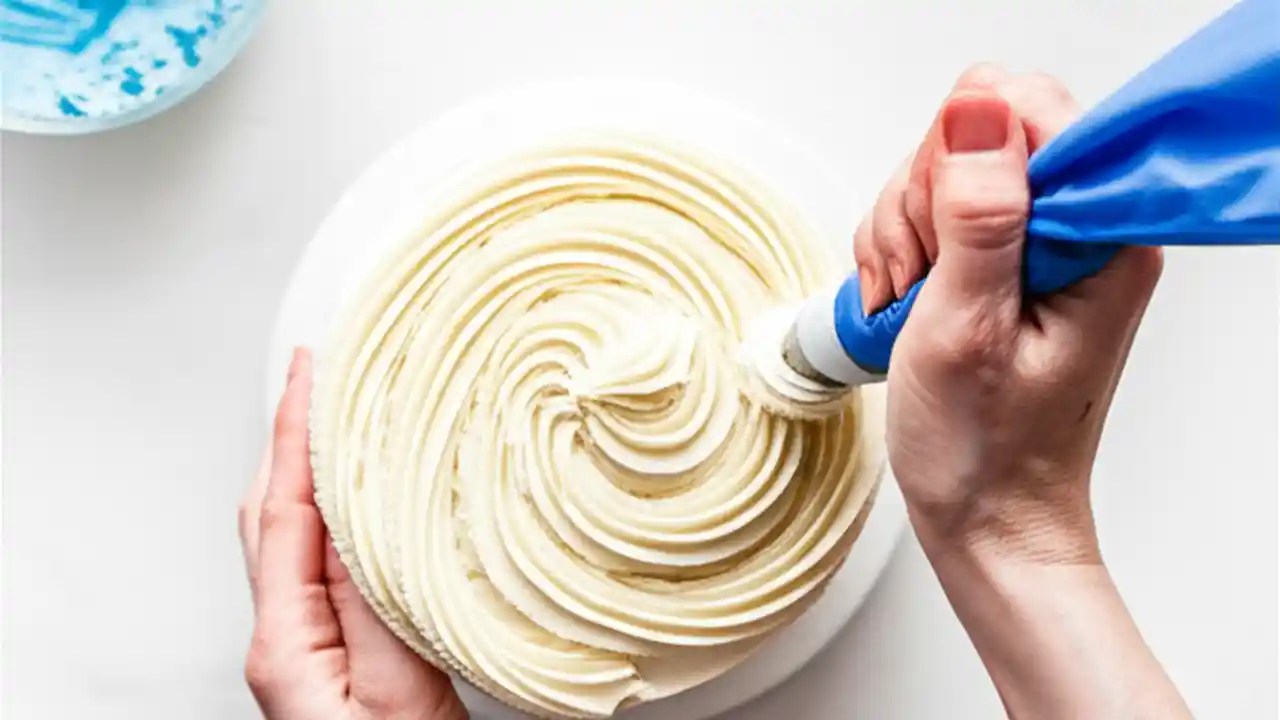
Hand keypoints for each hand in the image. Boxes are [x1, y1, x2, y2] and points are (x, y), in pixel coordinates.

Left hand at [238, 348, 467, 719]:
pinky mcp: (331, 653)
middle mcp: (281, 641)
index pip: (283, 511)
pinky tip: (357, 498)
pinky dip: (330, 511)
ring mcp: (301, 647)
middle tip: (314, 377)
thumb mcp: (398, 691)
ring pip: (290, 536)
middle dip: (286, 439)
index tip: (308, 372)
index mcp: (285, 645)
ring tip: (332, 420)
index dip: (294, 432)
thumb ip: (369, 603)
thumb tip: (353, 514)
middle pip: (269, 515)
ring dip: (305, 471)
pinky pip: (319, 561)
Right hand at [857, 65, 1161, 560]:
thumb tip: (977, 111)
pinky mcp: (1003, 260)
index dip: (963, 159)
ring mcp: (1038, 244)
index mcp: (1100, 238)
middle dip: (920, 204)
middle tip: (919, 281)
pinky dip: (898, 251)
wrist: (986, 515)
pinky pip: (931, 211)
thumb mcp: (968, 329)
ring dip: (901, 234)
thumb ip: (979, 217)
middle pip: (977, 137)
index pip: (1030, 115)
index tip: (940, 233)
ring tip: (909, 304)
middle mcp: (1078, 229)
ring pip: (942, 173)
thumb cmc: (988, 448)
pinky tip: (903, 301)